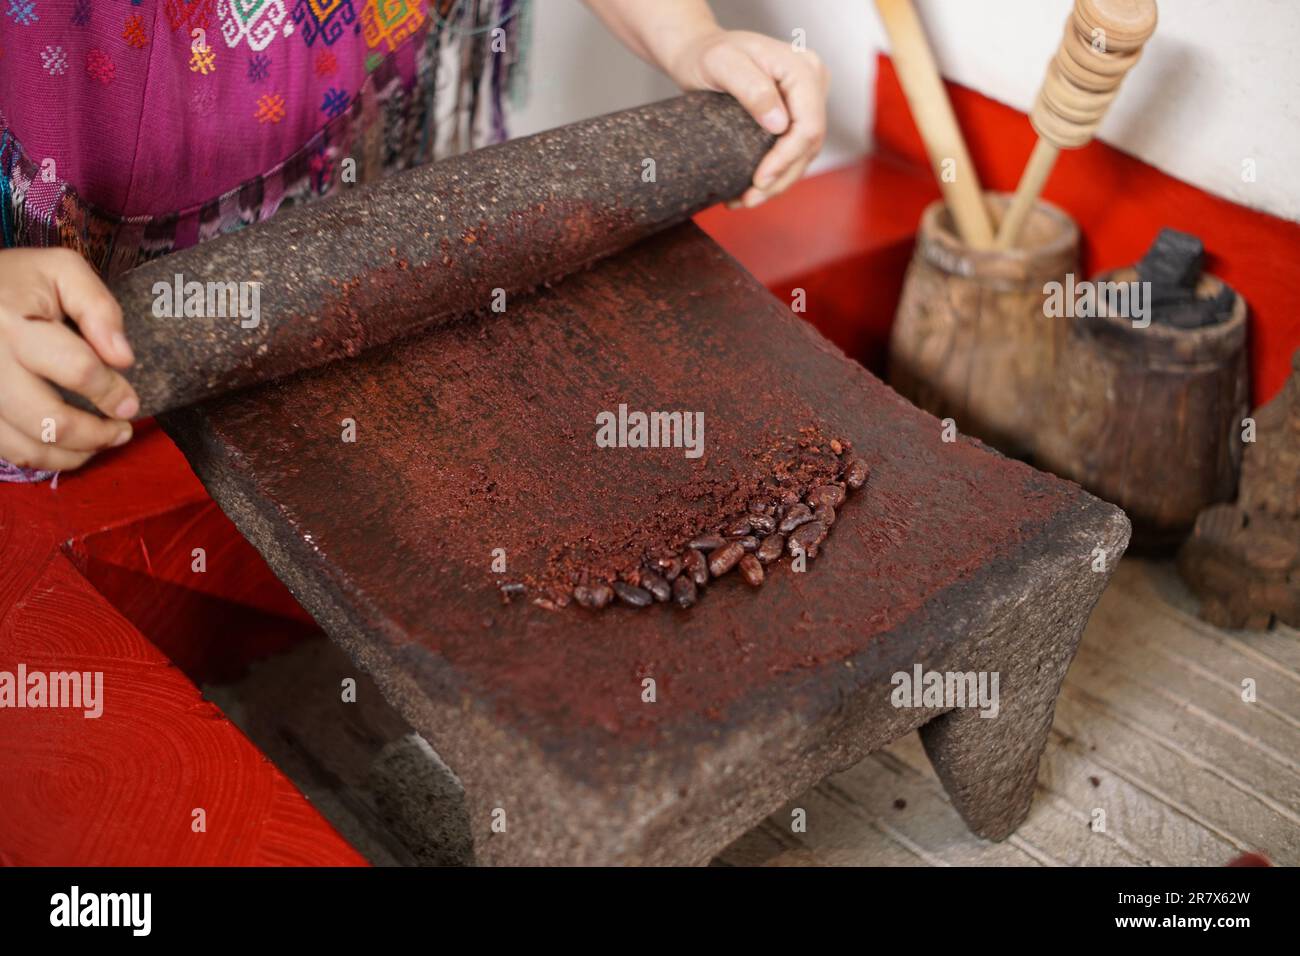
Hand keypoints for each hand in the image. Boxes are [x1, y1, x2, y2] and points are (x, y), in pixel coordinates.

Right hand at [0, 248, 137, 471]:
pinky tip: (68, 446)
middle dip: (97, 434)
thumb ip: (98, 307)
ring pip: (26, 447)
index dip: (111, 392)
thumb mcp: (61, 270)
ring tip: (102, 442)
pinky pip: (7, 450)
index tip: (130, 403)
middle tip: (122, 430)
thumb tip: (123, 358)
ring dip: (73, 454)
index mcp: (12, 323)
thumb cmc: (14, 279)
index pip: (76, 370)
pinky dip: (44, 457)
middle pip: (49, 421)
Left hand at [667, 29, 828, 206]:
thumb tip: (780, 124)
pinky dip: (774, 174)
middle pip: (809, 145)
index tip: (758, 180)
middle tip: (748, 199)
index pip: (808, 125)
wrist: (700, 53)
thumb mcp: (723, 64)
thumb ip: (752, 88)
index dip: (786, 158)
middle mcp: (813, 84)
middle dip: (781, 178)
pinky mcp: (795, 116)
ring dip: (778, 183)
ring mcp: (806, 102)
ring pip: (803, 154)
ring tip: (745, 201)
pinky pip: (792, 151)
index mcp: (803, 68)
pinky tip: (748, 190)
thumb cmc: (708, 54)